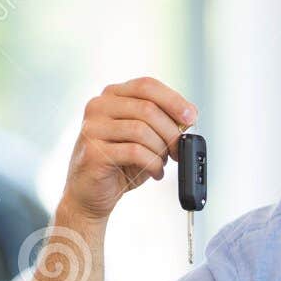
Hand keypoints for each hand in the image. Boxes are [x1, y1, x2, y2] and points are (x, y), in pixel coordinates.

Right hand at [62, 76, 197, 224]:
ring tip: (161, 162)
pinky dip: (153, 164)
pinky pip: (135, 152)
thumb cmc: (119, 164)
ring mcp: (92, 128)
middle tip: (178, 150)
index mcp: (112, 96)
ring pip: (142, 130)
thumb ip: (161, 123)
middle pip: (148, 108)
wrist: (90, 194)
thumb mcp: (145, 138)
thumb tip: (188, 117)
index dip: (173, 100)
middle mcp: (98, 106)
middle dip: (171, 132)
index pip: (147, 85)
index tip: (191, 117)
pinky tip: (155, 172)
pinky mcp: (93, 152)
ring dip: (161, 150)